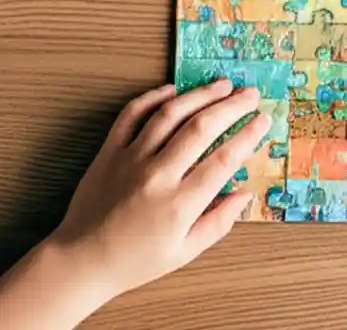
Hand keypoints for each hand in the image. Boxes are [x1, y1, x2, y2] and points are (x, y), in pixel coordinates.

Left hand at [47, 80, 268, 299]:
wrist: (82, 259)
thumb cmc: (136, 261)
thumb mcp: (185, 252)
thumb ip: (219, 222)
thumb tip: (245, 194)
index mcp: (180, 203)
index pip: (224, 160)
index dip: (248, 135)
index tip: (263, 120)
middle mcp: (158, 175)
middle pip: (202, 128)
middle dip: (231, 106)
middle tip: (250, 94)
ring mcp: (131, 159)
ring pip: (170, 114)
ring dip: (199, 95)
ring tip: (221, 85)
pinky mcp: (109, 151)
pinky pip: (132, 115)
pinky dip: (153, 97)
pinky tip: (173, 90)